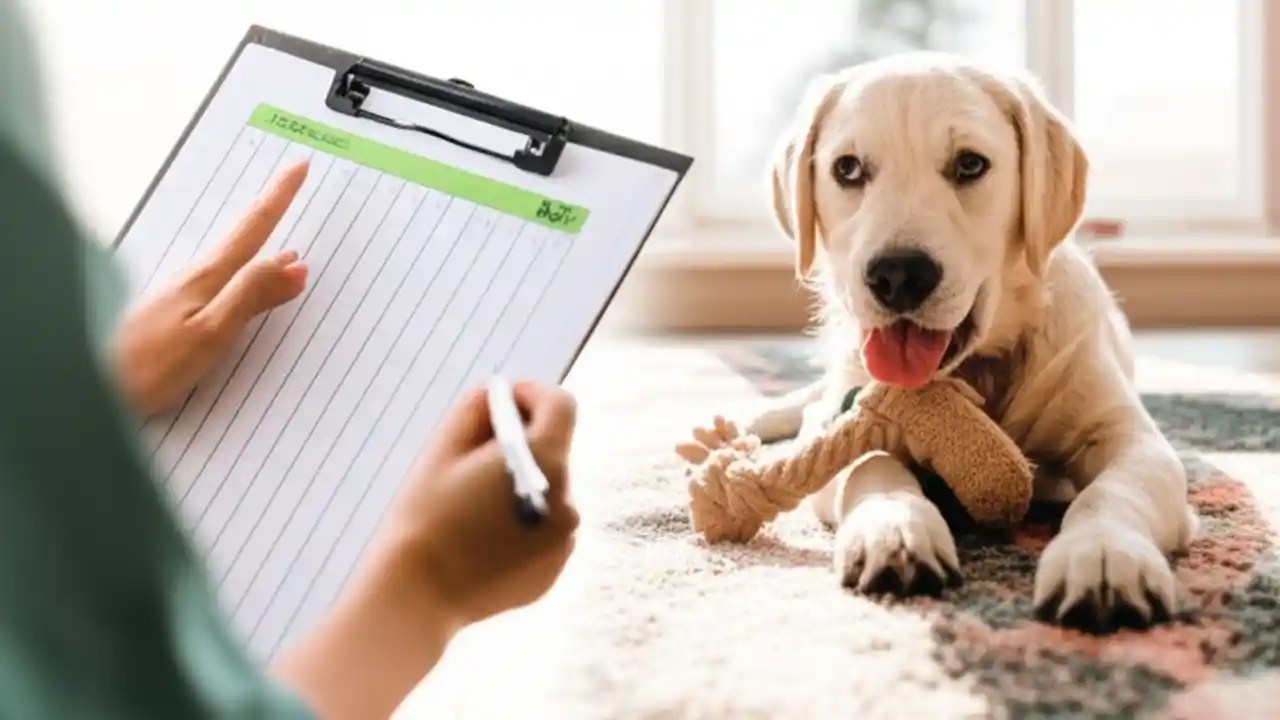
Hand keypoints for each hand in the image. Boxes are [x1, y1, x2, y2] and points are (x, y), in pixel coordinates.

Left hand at [111, 161, 309, 417]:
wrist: (88, 387)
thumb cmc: (148, 368)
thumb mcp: (209, 333)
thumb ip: (249, 295)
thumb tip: (291, 265)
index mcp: (205, 280)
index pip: (253, 229)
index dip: (278, 197)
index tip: (299, 167)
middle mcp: (191, 280)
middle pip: (241, 240)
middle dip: (270, 213)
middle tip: (292, 187)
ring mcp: (178, 295)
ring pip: (230, 262)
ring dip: (259, 246)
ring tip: (283, 243)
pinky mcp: (169, 315)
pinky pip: (218, 283)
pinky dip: (241, 273)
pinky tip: (241, 282)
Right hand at [271, 381, 579, 719]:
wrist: (417, 595)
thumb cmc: (424, 516)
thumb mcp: (444, 448)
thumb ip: (478, 407)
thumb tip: (500, 394)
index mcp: (546, 462)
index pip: (560, 405)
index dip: (532, 395)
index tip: (503, 404)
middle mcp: (567, 499)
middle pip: (553, 451)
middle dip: (521, 445)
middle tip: (474, 458)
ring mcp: (564, 539)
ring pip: (548, 492)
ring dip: (520, 486)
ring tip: (472, 505)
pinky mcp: (553, 568)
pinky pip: (544, 530)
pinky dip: (521, 524)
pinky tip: (481, 538)